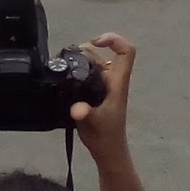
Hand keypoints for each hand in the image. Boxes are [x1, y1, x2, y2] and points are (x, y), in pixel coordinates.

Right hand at [71, 33, 134, 165]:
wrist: (106, 150)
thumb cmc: (105, 136)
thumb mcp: (94, 123)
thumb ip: (86, 114)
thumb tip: (77, 109)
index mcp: (117, 82)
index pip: (126, 52)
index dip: (113, 40)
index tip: (94, 43)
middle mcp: (111, 79)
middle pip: (105, 53)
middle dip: (87, 50)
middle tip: (70, 60)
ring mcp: (103, 85)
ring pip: (94, 61)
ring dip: (79, 59)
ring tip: (64, 67)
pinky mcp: (94, 91)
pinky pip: (86, 72)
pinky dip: (76, 69)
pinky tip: (64, 76)